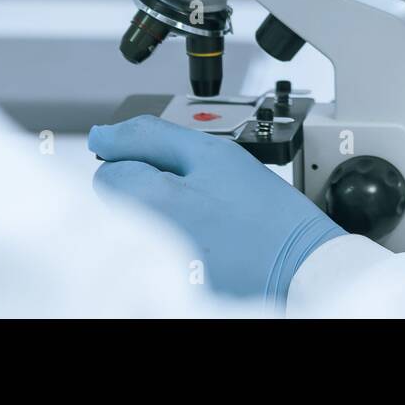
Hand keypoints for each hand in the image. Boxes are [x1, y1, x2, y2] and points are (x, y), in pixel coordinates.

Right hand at [88, 115, 343, 306]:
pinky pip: (200, 203)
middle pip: (163, 154)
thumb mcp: (175, 206)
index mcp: (204, 150)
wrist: (307, 273)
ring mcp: (237, 190)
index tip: (97, 144)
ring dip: (154, 190)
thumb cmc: (251, 243)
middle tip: (109, 178)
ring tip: (136, 207)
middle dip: (133, 164)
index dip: (115, 139)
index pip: (147, 131)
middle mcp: (223, 163)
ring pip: (180, 180)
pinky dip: (178, 210)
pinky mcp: (246, 217)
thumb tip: (110, 171)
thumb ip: (134, 181)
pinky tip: (174, 231)